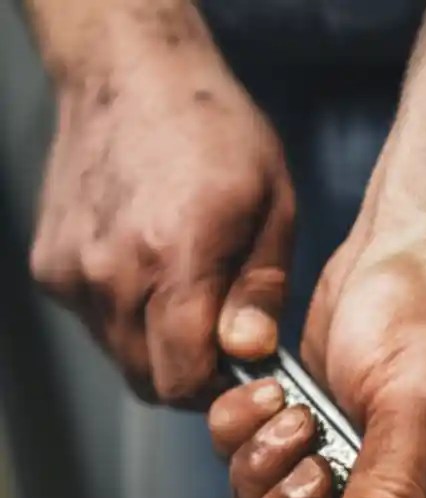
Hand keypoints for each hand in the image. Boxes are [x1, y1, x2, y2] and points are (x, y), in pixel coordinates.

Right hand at [29, 20, 293, 404]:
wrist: (132, 76)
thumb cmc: (216, 134)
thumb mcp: (273, 205)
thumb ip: (261, 289)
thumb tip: (251, 353)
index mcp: (175, 260)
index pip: (184, 380)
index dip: (220, 390)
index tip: (246, 369)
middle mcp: (112, 274)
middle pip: (151, 381)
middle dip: (194, 375)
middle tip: (226, 339)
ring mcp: (72, 272)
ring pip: (120, 356)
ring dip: (159, 347)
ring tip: (193, 295)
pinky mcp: (48, 266)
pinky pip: (94, 322)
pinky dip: (126, 316)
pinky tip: (152, 269)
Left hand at [208, 190, 425, 497]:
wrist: (406, 256)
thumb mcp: (421, 407)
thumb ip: (391, 491)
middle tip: (309, 458)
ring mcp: (342, 481)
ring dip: (260, 473)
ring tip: (294, 412)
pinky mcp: (299, 446)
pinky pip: (242, 475)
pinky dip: (240, 434)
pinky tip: (273, 391)